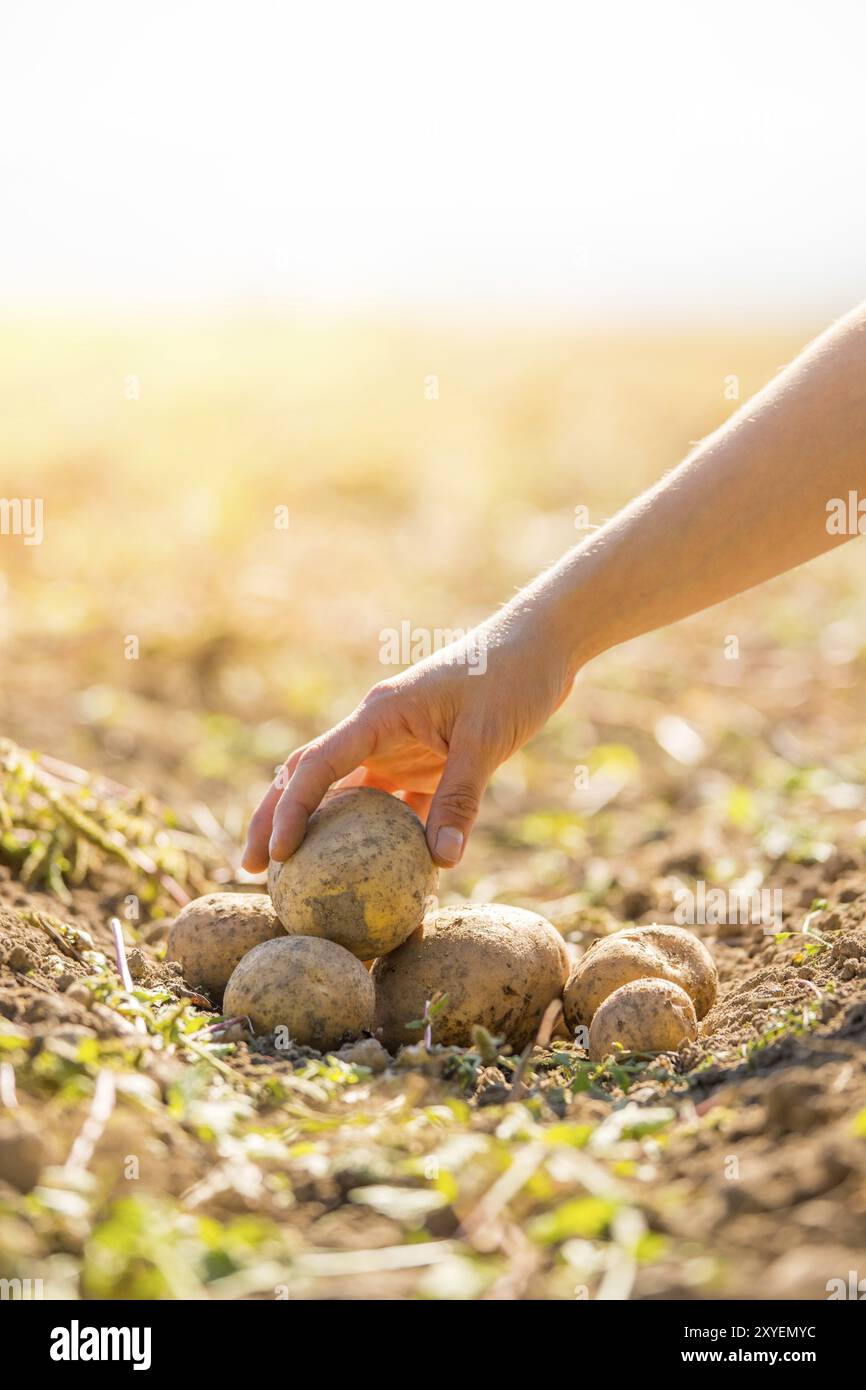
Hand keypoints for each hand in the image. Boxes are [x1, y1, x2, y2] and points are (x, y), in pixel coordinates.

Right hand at [241, 603, 577, 871]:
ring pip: (348, 796)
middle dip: (276, 820)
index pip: (318, 764)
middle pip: (311, 778)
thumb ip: (461, 797)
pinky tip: (380, 879)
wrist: (543, 644)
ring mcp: (399, 747)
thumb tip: (441, 863)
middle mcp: (378, 731)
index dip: (290, 809)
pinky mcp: (426, 762)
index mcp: (379, 715)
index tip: (277, 853)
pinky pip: (395, 807)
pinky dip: (385, 840)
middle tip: (252, 869)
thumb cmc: (511, 675)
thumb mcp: (487, 738)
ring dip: (323, 833)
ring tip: (299, 881)